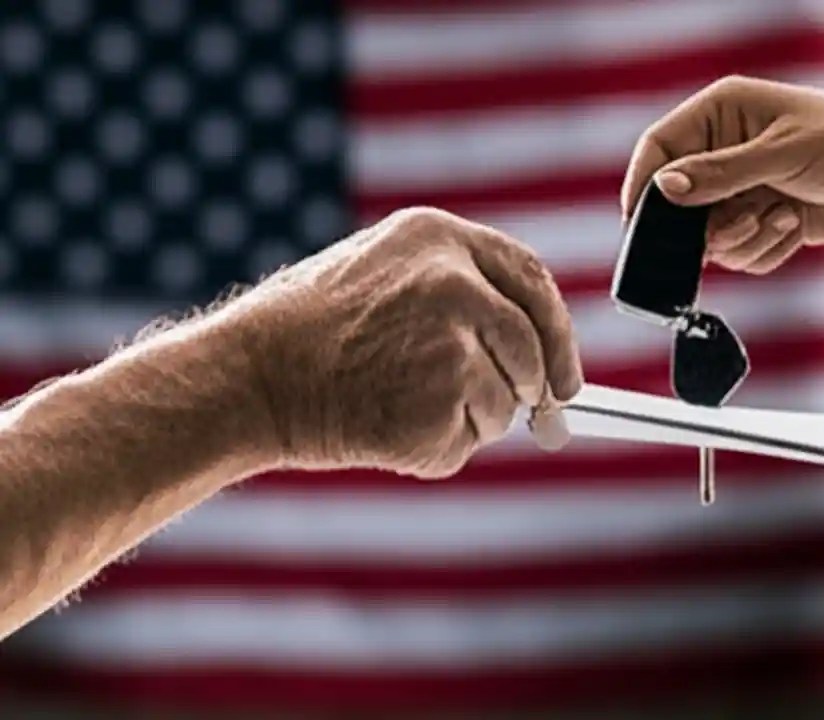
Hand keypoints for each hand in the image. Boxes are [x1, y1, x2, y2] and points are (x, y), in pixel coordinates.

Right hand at [226, 207, 582, 477]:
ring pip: (505, 403)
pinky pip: (468, 442)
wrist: (248, 376)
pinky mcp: (440, 405)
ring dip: (471, 420)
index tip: (564, 373)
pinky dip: (436, 449)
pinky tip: (385, 426)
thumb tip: (545, 377)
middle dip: (533, 388)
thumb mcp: (384, 276)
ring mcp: (450, 345)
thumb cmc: (309, 332)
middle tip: (528, 415)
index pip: (532, 280)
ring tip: (398, 402)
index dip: (557, 330)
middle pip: (532, 347)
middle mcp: (455, 285)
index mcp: (439, 240)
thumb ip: (463, 306)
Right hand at [623, 76, 823, 273]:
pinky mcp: (765, 219)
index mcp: (723, 111)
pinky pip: (741, 251)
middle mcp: (727, 148)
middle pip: (680, 202)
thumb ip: (719, 175)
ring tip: (783, 217)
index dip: (645, 185)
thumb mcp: (781, 154)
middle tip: (737, 226)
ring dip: (745, 238)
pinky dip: (766, 248)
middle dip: (708, 224)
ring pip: (711, 236)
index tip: (638, 225)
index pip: (660, 148)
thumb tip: (665, 190)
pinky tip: (797, 226)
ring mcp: (745, 186)